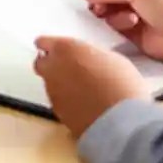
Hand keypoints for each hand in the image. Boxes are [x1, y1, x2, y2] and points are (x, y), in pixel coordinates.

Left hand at [33, 36, 149, 137]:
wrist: (119, 120)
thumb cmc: (122, 83)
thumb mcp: (111, 58)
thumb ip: (90, 55)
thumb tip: (87, 59)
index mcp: (65, 49)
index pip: (43, 42)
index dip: (49, 45)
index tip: (56, 48)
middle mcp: (53, 69)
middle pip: (41, 63)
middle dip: (50, 64)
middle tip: (67, 68)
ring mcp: (52, 92)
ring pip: (49, 84)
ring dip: (59, 83)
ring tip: (81, 89)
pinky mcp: (57, 112)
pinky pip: (58, 101)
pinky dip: (66, 101)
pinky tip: (82, 104)